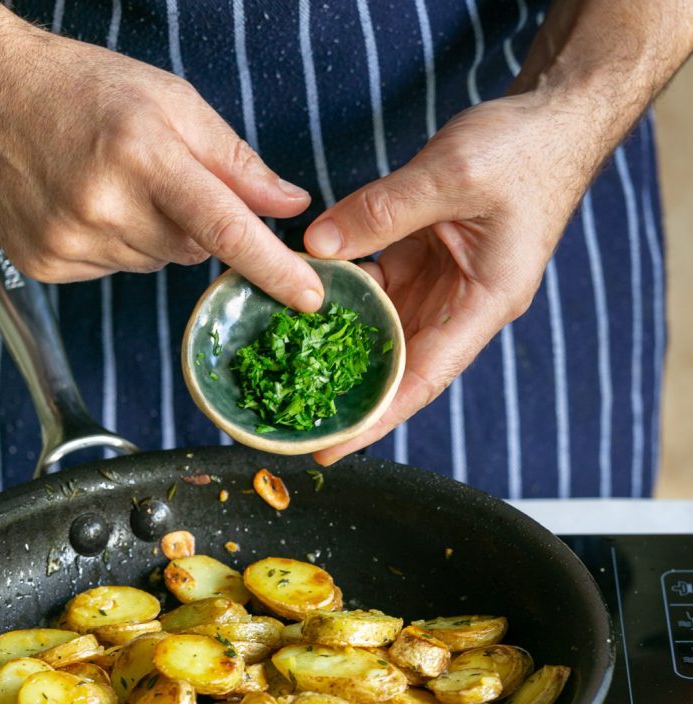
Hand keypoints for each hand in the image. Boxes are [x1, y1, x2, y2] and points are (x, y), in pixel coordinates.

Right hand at [0, 1, 322, 308]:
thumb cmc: (76, 87)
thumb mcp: (167, 100)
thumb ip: (234, 159)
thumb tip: (288, 205)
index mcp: (141, 153)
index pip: (224, 225)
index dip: (272, 266)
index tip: (309, 297)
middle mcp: (102, 204)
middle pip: (191, 249)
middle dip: (191, 221)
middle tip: (156, 177)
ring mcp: (69, 241)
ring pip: (153, 264)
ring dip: (151, 233)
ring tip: (111, 184)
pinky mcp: (47, 265)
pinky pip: (112, 271)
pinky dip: (114, 245)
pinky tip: (85, 205)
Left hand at [303, 95, 597, 463]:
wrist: (551, 119)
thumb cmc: (523, 150)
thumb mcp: (453, 173)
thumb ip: (383, 210)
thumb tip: (317, 248)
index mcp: (485, 303)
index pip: (425, 378)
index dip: (377, 418)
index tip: (332, 448)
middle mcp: (462, 306)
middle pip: (399, 365)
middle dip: (350, 395)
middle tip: (293, 420)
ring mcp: (441, 284)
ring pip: (383, 328)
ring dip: (339, 344)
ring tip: (287, 367)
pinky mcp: (423, 258)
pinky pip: (377, 286)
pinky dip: (344, 291)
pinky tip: (304, 295)